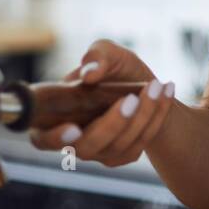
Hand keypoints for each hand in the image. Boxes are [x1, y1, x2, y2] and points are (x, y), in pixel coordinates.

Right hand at [28, 40, 173, 166]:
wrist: (143, 86)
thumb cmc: (112, 68)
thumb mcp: (106, 52)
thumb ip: (97, 56)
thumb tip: (90, 74)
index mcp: (51, 117)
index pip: (42, 139)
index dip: (54, 138)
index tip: (72, 128)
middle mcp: (71, 141)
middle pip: (88, 146)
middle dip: (113, 123)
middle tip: (131, 99)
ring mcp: (97, 152)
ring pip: (119, 145)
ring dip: (142, 115)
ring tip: (157, 86)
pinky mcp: (122, 155)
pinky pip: (140, 143)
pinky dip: (156, 117)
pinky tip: (166, 91)